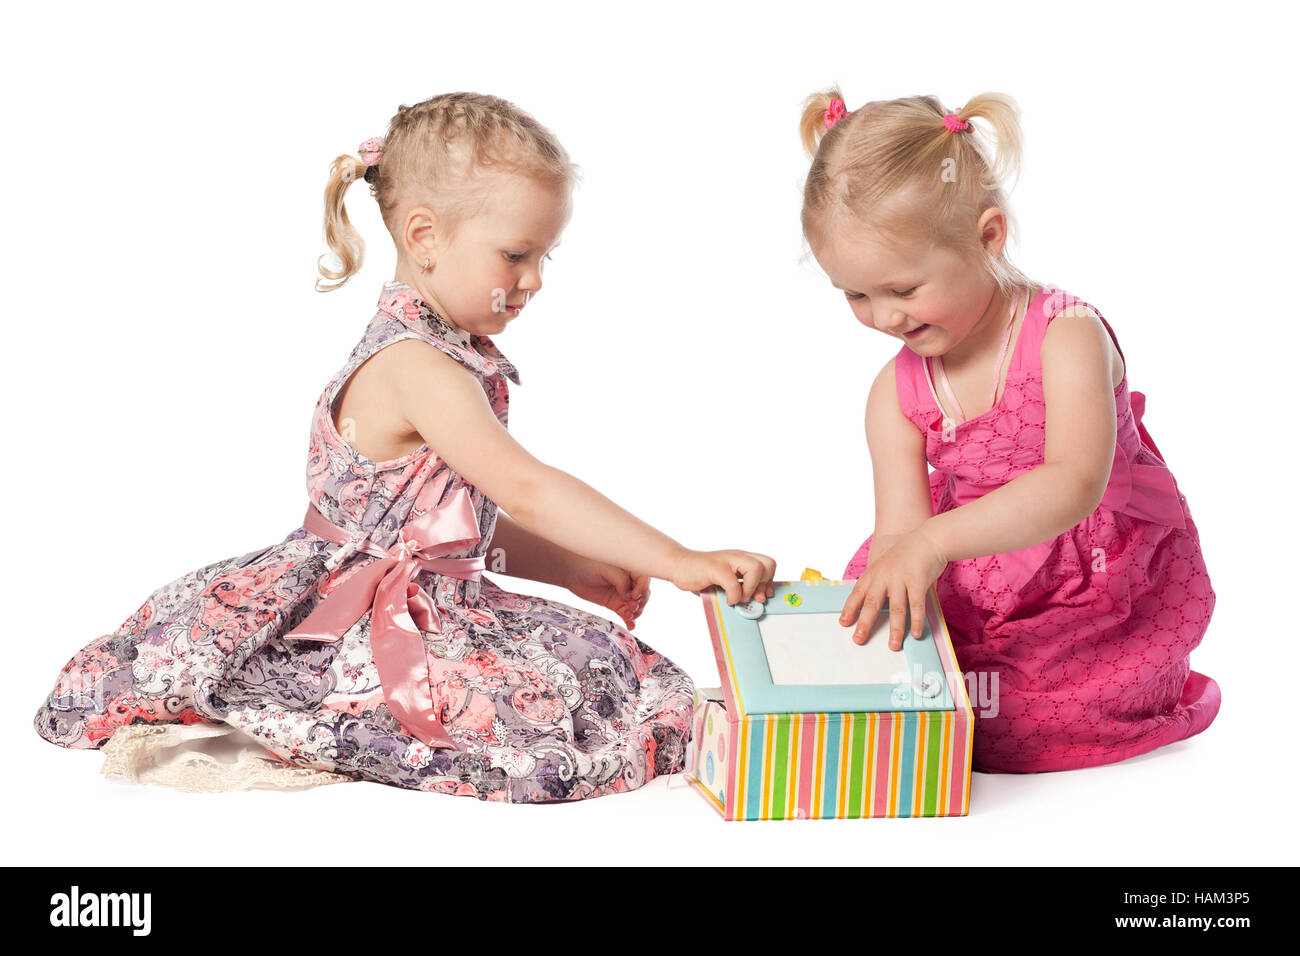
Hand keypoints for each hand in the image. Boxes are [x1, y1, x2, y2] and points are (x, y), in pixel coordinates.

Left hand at [565, 557, 650, 630]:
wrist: (573, 573)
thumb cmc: (589, 565)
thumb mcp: (606, 570)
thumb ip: (621, 581)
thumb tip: (630, 595)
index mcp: (630, 570)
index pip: (644, 579)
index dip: (642, 588)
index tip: (634, 596)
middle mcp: (629, 582)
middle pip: (643, 594)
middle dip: (640, 602)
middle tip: (631, 607)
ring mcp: (623, 594)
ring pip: (636, 606)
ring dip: (635, 613)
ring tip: (628, 616)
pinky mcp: (616, 604)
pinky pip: (626, 614)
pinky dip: (630, 620)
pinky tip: (630, 626)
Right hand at [669, 548, 776, 605]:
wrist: (679, 565)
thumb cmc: (701, 575)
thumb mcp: (725, 582)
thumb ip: (740, 588)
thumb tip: (755, 602)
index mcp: (742, 559)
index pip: (769, 564)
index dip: (769, 582)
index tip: (762, 595)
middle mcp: (738, 556)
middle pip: (768, 564)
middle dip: (764, 584)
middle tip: (753, 596)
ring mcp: (727, 560)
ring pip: (756, 568)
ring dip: (751, 589)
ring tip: (739, 597)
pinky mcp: (715, 567)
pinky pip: (734, 583)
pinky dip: (733, 596)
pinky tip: (727, 600)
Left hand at [839, 528, 947, 649]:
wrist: (929, 539)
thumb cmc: (908, 554)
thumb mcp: (887, 565)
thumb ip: (880, 582)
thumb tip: (875, 606)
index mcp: (874, 572)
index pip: (858, 593)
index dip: (850, 608)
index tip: (843, 623)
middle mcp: (884, 576)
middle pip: (872, 604)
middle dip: (865, 624)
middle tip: (858, 640)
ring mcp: (901, 578)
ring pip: (896, 609)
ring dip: (895, 629)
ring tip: (893, 645)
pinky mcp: (918, 581)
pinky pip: (916, 605)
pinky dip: (916, 621)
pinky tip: (915, 633)